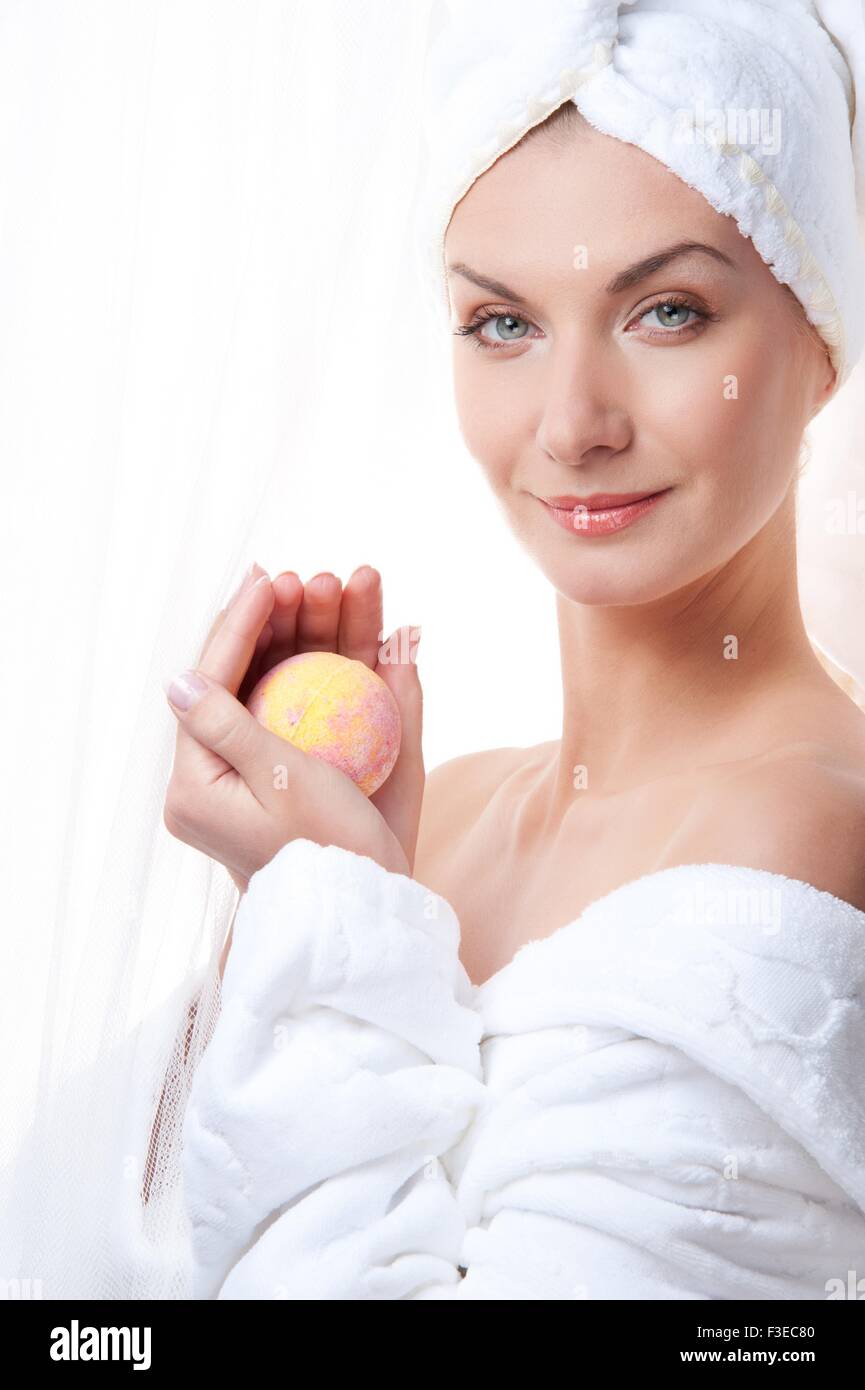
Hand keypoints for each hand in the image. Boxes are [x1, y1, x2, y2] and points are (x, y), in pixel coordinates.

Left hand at [162, 562, 424, 893]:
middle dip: (281, 621)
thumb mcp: (278, 783)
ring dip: (311, 634)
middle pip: (246, 676)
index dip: (241, 624)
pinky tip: (351, 632)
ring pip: (279, 685)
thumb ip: (226, 727)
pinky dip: (331, 667)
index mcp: (197, 782)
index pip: (213, 682)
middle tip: (310, 580)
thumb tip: (177, 680)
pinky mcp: (294, 777)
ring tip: (337, 588)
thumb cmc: (325, 852)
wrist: (366, 912)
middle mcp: (220, 775)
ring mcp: (259, 773)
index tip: (270, 578)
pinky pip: (307, 707)